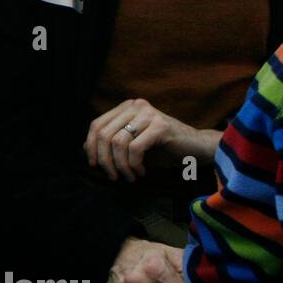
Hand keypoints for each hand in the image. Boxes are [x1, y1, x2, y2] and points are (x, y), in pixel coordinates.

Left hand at [84, 98, 219, 181]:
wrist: (198, 147)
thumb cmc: (164, 147)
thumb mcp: (133, 143)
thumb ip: (112, 141)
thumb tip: (85, 147)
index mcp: (127, 107)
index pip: (96, 125)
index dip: (91, 146)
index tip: (94, 165)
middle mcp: (136, 106)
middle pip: (104, 134)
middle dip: (105, 160)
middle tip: (113, 176)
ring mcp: (149, 114)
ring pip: (118, 142)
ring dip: (121, 166)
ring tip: (129, 176)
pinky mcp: (160, 126)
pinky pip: (135, 148)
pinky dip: (134, 164)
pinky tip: (141, 172)